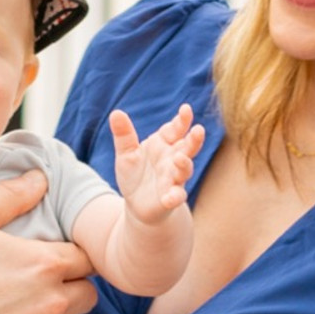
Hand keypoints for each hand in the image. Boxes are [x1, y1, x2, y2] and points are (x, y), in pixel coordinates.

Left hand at [111, 103, 202, 218]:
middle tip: (198, 130)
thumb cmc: (135, 174)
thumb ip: (124, 135)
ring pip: (185, 169)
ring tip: (179, 159)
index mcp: (163, 143)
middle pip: (187, 147)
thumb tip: (115, 113)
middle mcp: (172, 159)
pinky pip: (177, 196)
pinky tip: (169, 198)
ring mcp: (174, 178)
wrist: (136, 203)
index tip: (186, 109)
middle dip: (194, 139)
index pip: (175, 129)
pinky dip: (174, 196)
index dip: (182, 120)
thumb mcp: (126, 153)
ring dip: (184, 164)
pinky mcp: (171, 197)